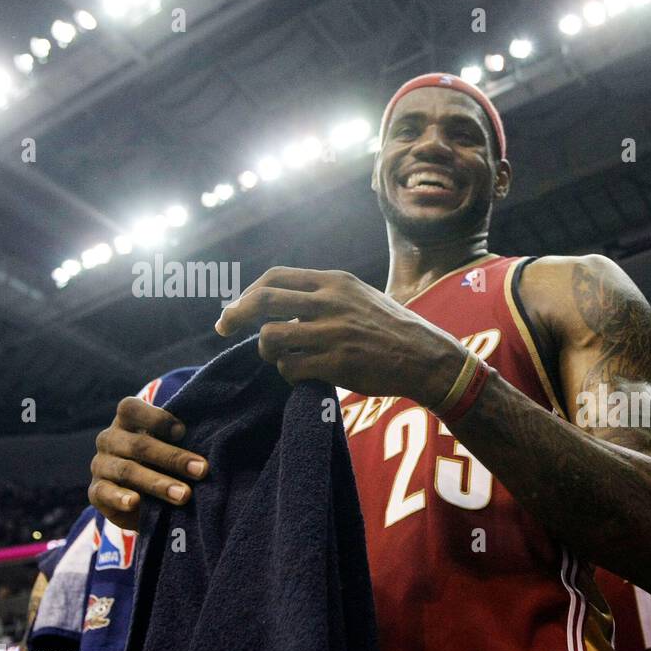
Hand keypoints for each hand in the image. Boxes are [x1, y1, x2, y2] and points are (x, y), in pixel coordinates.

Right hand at [89, 397, 207, 530]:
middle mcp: (109, 439)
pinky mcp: (96, 491)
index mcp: (126, 420)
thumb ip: (182, 439)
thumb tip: (216, 439)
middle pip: (139, 445)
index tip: (184, 432)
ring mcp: (100, 465)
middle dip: (173, 458)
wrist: (142, 497)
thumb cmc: (164, 461)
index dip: (157, 419)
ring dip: (158, 483)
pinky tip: (136, 502)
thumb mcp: (172, 445)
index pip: (131, 409)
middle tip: (202, 470)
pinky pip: (105, 493)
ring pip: (128, 471)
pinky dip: (120, 498)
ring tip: (185, 495)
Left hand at [215, 267, 463, 402]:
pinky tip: (300, 373)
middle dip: (236, 315)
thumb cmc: (392, 329)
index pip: (276, 277)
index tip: (236, 308)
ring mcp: (333, 334)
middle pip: (263, 301)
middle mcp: (331, 303)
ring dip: (266, 350)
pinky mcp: (337, 364)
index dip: (249, 292)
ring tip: (280, 356)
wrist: (426, 357)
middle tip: (224, 328)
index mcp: (335, 282)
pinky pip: (291, 368)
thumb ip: (326, 294)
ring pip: (271, 337)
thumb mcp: (361, 296)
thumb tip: (282, 301)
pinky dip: (287, 372)